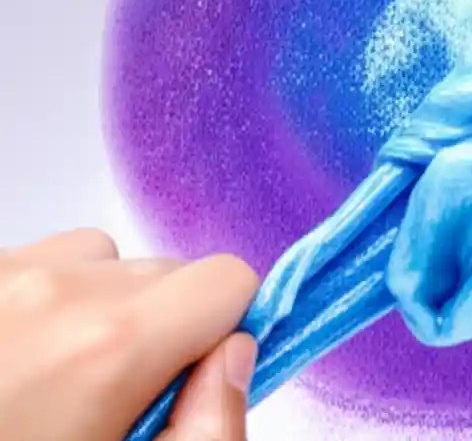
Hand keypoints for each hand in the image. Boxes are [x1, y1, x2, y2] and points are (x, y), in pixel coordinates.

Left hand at [0, 228, 258, 440]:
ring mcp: (6, 272)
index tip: (192, 376)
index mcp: (112, 348)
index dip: (226, 328)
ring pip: (101, 262)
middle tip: (112, 399)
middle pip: (167, 272)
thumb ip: (208, 427)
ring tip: (55, 377)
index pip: (229, 280)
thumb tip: (235, 355)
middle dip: (158, 327)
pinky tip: (16, 357)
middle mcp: (57, 291)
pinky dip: (45, 301)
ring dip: (98, 308)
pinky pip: (42, 261)